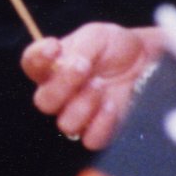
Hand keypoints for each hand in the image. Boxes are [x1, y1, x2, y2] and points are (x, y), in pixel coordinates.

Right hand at [24, 22, 162, 150]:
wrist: (145, 61)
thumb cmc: (115, 46)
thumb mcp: (96, 36)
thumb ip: (78, 48)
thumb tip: (66, 65)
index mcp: (52, 66)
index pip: (31, 64)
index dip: (37, 58)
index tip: (55, 46)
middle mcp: (59, 93)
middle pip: (43, 101)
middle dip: (63, 84)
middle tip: (84, 66)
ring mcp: (78, 114)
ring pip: (66, 123)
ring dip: (84, 103)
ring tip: (101, 85)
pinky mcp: (98, 131)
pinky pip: (90, 140)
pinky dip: (101, 123)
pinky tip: (111, 105)